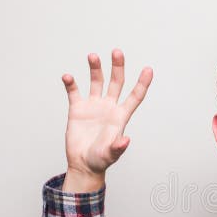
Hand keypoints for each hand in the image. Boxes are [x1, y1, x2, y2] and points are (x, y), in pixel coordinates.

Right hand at [62, 49, 152, 177]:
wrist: (83, 164)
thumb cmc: (100, 160)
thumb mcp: (111, 155)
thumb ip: (118, 147)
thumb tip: (126, 140)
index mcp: (121, 116)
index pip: (135, 96)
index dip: (142, 83)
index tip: (148, 69)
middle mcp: (109, 107)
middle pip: (116, 82)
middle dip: (117, 67)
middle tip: (117, 52)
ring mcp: (93, 106)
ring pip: (97, 81)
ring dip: (95, 68)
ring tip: (93, 56)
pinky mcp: (77, 109)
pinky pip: (74, 92)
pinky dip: (71, 83)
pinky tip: (68, 77)